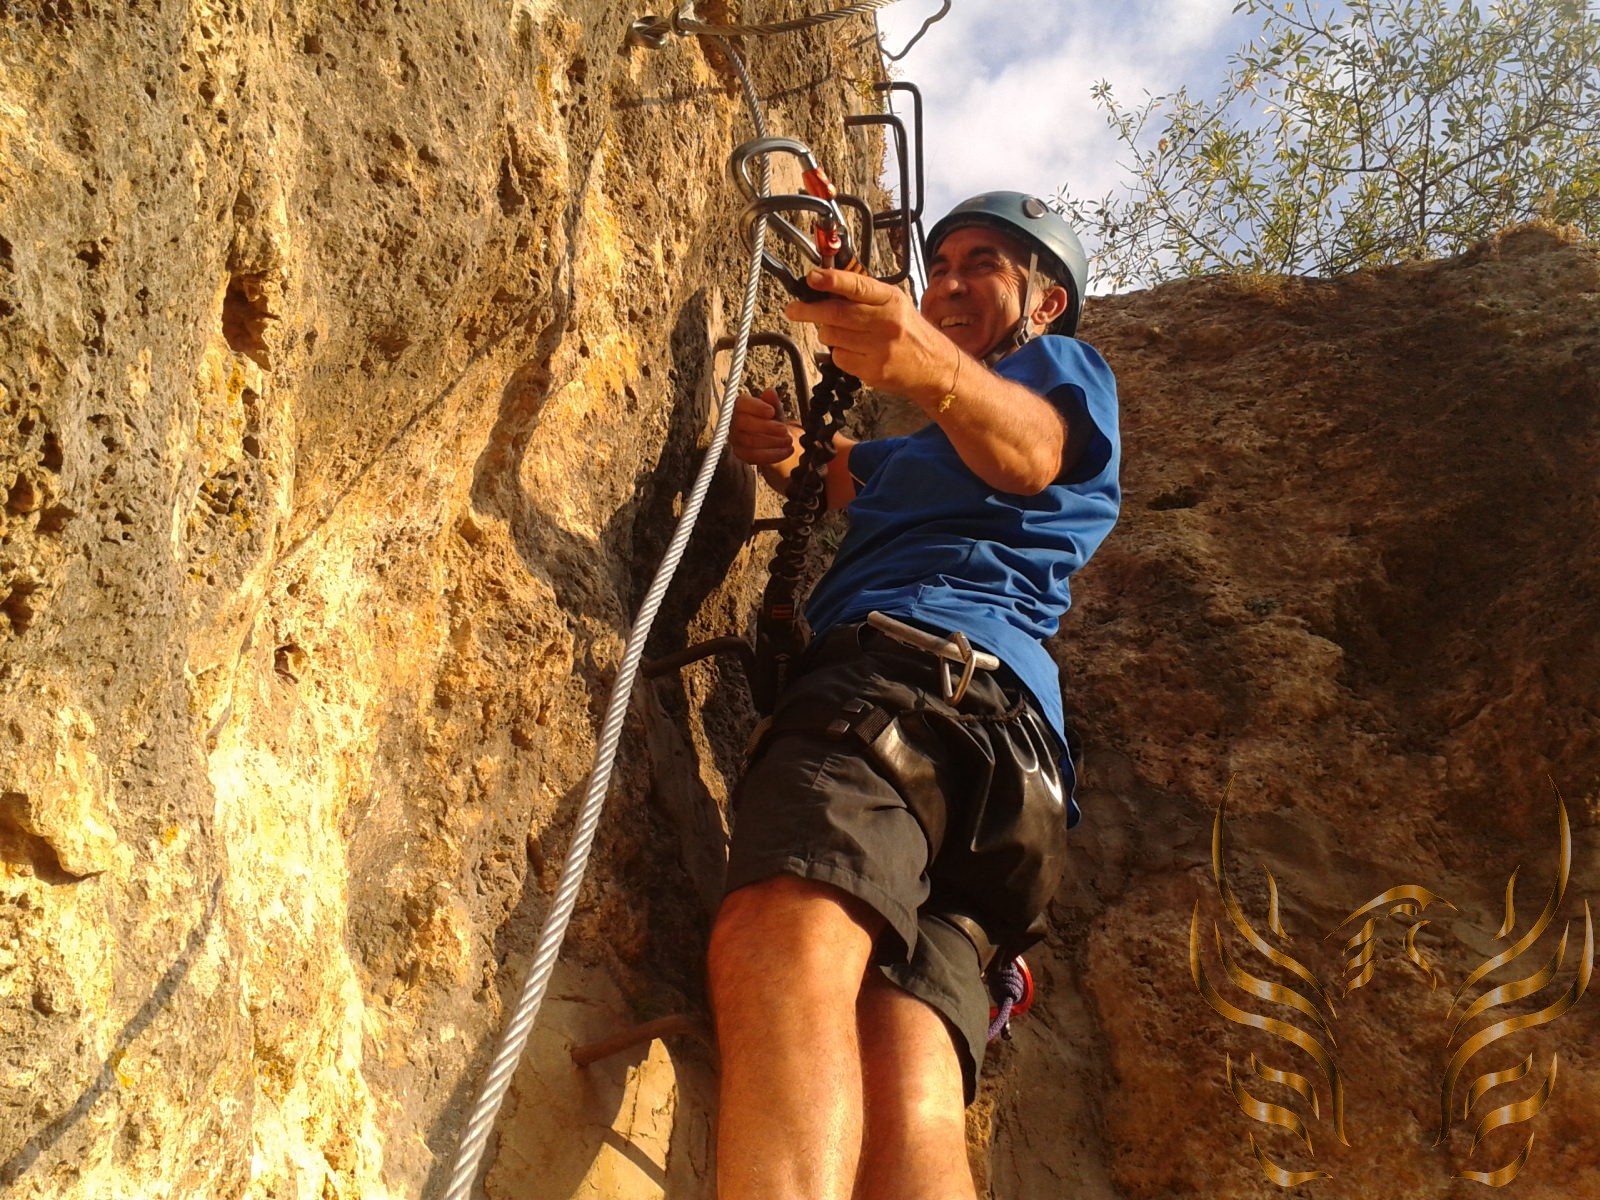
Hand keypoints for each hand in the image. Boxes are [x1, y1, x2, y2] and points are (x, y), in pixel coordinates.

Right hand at [729, 388, 798, 466]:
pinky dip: (773, 455)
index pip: (742, 403)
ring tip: (789, 441)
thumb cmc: (771, 421)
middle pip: (744, 423)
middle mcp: (733, 421)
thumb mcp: (775, 410)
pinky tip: (787, 451)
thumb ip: (772, 402)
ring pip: (749, 442)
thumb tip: (770, 391)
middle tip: (785, 430)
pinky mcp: (740, 453)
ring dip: (772, 442)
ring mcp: (735, 438)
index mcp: (740, 406)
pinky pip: (753, 457)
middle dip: (766, 427)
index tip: (771, 411)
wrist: (771, 439)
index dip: (756, 407)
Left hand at [783, 269, 955, 401]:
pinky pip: (839, 358)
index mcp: (891, 299)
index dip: (831, 280)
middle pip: (836, 314)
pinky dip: (838, 354)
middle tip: (793, 310)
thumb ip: (863, 295)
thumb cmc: (908, 332)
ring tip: (840, 333)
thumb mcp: (894, 304)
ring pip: (833, 337)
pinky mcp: (874, 370)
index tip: (812, 278)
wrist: (934, 367)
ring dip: (827, 334)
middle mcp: (887, 322)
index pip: (857, 286)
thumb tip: (824, 286)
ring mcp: (880, 348)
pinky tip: (853, 352)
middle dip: (809, 311)